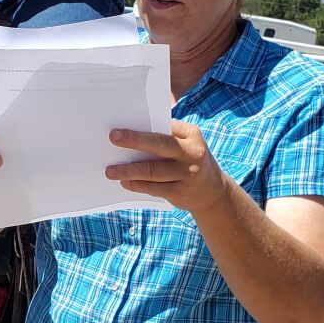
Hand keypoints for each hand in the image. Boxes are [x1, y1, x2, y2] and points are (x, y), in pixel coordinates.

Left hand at [105, 121, 225, 213]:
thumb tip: (137, 129)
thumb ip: (169, 134)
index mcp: (192, 136)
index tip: (120, 129)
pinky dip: (136, 185)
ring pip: (152, 171)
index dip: (142, 129)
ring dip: (128, 170)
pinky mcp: (179, 193)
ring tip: (110, 170)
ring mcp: (186, 175)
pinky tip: (125, 182)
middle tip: (113, 138)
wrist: (213, 192)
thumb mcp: (189, 143)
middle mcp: (191, 154)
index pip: (165, 129)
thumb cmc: (192, 159)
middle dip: (134, 141)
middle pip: (159, 145)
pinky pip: (153, 188)